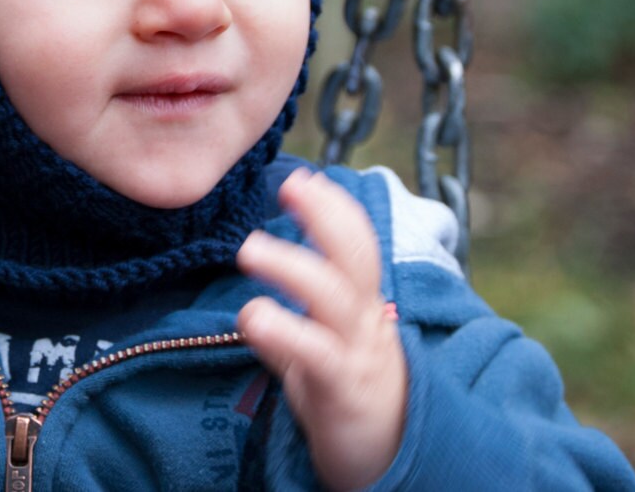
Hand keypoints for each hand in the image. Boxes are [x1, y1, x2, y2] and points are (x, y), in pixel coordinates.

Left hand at [236, 168, 405, 490]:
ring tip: (249, 249)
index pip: (356, 241)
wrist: (386, 457)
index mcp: (360, 302)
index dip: (333, 206)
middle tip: (290, 184)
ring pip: (334, 298)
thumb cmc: (344, 386)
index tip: (303, 177)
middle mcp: (365, 319)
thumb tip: (259, 247)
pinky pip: (317, 355)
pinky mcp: (342, 390)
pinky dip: (283, 332)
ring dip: (293, 266)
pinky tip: (251, 318)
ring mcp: (358, 353)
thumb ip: (298, 298)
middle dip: (326, 214)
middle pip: (356, 255)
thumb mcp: (324, 334)